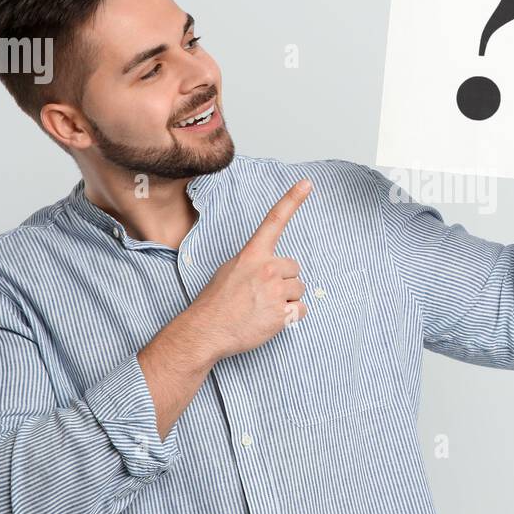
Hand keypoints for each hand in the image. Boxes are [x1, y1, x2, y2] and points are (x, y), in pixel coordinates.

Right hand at [192, 178, 311, 358]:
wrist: (207, 331)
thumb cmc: (216, 302)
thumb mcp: (230, 270)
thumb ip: (254, 263)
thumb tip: (271, 268)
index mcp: (253, 255)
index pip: (275, 221)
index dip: (292, 200)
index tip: (307, 183)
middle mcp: (267, 269)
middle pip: (294, 269)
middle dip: (283, 281)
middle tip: (261, 294)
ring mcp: (276, 292)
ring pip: (299, 290)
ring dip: (286, 299)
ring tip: (262, 307)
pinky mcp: (282, 314)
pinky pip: (300, 311)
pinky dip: (290, 317)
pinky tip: (269, 320)